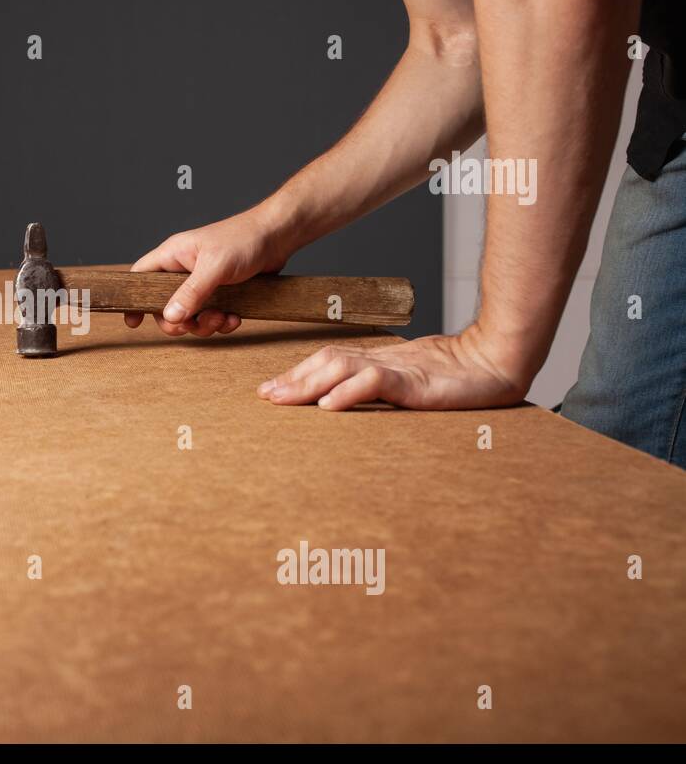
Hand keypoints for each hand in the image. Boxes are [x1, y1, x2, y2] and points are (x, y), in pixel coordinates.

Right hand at [125, 208, 291, 336]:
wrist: (279, 237)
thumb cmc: (244, 239)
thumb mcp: (214, 267)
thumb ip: (191, 292)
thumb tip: (170, 316)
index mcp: (173, 255)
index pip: (141, 277)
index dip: (135, 299)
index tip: (133, 322)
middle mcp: (184, 270)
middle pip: (166, 306)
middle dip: (182, 322)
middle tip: (195, 324)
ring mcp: (202, 283)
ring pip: (191, 316)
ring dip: (206, 324)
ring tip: (223, 318)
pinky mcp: (221, 293)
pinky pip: (212, 317)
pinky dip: (222, 322)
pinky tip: (235, 317)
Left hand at [256, 326, 531, 410]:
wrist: (499, 359)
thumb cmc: (459, 374)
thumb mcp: (410, 381)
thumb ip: (381, 385)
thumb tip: (345, 400)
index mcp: (378, 360)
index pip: (328, 360)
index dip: (298, 372)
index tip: (270, 389)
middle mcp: (381, 359)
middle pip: (326, 361)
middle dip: (292, 379)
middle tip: (264, 395)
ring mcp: (397, 368)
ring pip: (342, 367)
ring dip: (309, 383)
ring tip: (283, 398)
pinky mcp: (415, 381)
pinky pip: (376, 382)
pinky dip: (350, 391)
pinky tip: (329, 404)